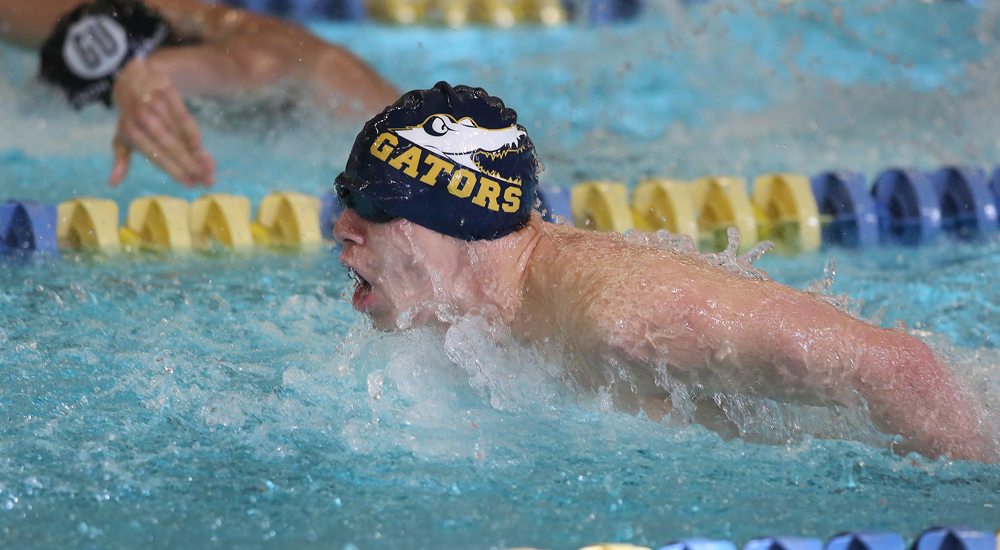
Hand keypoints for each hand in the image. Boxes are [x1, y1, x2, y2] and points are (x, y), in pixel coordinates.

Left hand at [109, 58, 215, 187]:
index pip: (156, 156)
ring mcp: (154, 103)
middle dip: (190, 165)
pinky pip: (182, 114)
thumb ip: (121, 161)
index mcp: (131, 132)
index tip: (191, 185)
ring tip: (211, 168)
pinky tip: (200, 146)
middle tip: (208, 180)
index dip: (174, 171)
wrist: (134, 79)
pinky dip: (191, 130)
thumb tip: (112, 184)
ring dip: (196, 153)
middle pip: (169, 146)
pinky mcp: (166, 91)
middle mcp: (141, 118)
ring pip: (178, 133)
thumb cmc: (131, 117)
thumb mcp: (122, 137)